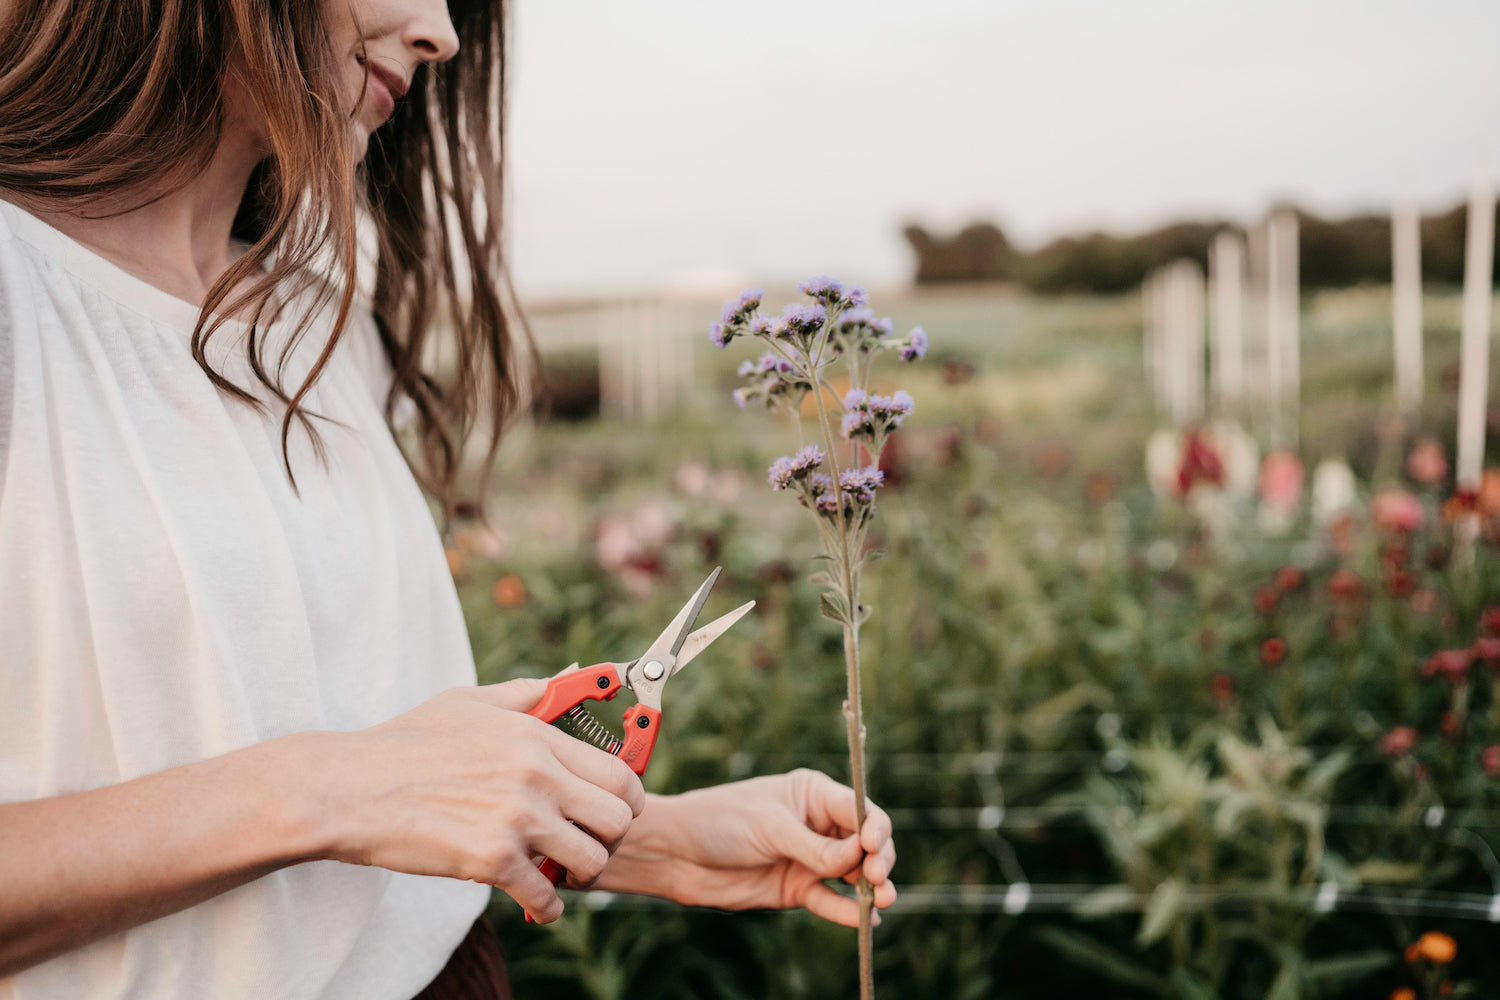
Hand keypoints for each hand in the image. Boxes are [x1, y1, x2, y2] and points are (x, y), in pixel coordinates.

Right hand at [309, 680, 644, 922]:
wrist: (350, 788)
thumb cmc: (404, 743)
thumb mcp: (467, 702)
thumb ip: (522, 694)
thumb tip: (559, 683)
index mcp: (536, 736)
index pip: (618, 772)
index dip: (626, 799)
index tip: (613, 811)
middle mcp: (536, 774)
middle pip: (618, 817)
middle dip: (610, 837)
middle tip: (588, 844)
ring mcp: (517, 818)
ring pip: (591, 859)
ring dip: (580, 873)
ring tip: (561, 873)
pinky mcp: (491, 859)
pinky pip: (546, 895)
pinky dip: (546, 905)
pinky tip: (537, 901)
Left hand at [617, 769, 895, 927]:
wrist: (677, 852)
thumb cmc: (720, 821)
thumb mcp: (769, 826)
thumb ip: (815, 847)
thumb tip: (858, 860)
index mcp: (814, 794)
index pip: (859, 809)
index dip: (874, 827)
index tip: (873, 845)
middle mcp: (818, 825)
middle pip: (864, 844)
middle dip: (878, 859)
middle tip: (877, 877)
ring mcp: (809, 859)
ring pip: (853, 875)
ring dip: (871, 887)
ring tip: (883, 900)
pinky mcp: (797, 890)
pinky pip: (830, 901)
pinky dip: (848, 911)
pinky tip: (864, 920)